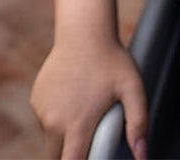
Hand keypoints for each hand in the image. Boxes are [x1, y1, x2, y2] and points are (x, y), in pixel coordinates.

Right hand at [30, 36, 147, 159]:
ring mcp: (42, 110)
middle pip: (57, 156)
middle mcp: (53, 121)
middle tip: (89, 141)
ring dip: (64, 137)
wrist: (83, 32)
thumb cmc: (112, 60)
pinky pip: (45, 120)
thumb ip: (138, 124)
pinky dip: (57, 118)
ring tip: (85, 111)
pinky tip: (73, 97)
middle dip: (71, 156)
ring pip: (50, 138)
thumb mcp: (133, 89)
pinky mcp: (36, 100)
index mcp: (77, 124)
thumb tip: (142, 156)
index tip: (88, 158)